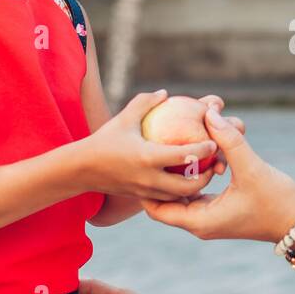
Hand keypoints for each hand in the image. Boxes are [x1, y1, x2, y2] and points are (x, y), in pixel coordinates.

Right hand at [79, 90, 218, 199]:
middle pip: (188, 185)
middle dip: (205, 177)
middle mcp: (149, 178)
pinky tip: (186, 183)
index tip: (214, 141)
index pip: (185, 154)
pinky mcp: (141, 198)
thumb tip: (165, 93)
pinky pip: (167, 200)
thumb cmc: (104, 140)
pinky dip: (179, 194)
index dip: (204, 148)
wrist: (81, 169)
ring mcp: (145, 191)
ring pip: (179, 196)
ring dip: (193, 188)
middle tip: (213, 164)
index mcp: (148, 157)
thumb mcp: (124, 118)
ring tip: (202, 173)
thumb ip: (145, 102)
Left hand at [143, 105, 294, 242]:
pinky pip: (198, 190)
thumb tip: (209, 112)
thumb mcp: (252, 168)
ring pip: (182, 192)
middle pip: (165, 199)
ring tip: (168, 143)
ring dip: (179, 170)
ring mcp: (210, 217)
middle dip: (160, 172)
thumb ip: (229, 140)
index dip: (145, 184)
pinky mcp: (221, 209)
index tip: (140, 156)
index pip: (156, 207)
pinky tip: (195, 149)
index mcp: (199, 221)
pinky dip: (195, 173)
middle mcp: (200, 222)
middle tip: (150, 145)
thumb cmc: (277, 201)